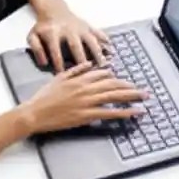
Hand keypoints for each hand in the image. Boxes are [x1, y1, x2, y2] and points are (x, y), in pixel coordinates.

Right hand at [19, 63, 146, 134]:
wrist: (34, 113)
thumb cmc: (44, 97)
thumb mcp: (59, 77)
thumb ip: (76, 70)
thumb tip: (89, 64)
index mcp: (80, 78)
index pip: (104, 75)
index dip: (117, 78)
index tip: (125, 82)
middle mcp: (87, 88)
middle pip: (114, 85)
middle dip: (130, 87)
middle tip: (143, 91)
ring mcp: (87, 101)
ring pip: (115, 96)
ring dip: (132, 97)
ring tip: (144, 98)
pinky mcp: (86, 115)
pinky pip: (109, 112)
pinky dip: (124, 112)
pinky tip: (134, 113)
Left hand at [28, 3, 109, 70]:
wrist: (53, 9)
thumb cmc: (43, 27)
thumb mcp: (33, 36)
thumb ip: (36, 49)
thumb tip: (44, 63)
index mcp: (53, 34)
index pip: (55, 50)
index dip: (59, 62)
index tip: (63, 74)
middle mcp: (68, 30)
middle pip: (76, 45)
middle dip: (82, 58)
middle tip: (89, 71)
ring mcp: (80, 28)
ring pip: (90, 39)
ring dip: (97, 51)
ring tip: (104, 63)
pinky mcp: (87, 26)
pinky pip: (98, 33)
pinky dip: (104, 40)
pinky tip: (111, 49)